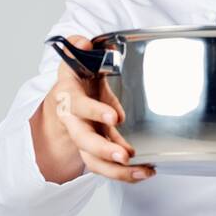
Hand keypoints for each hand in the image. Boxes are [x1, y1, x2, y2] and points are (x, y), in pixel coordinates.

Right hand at [32, 35, 156, 183]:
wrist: (71, 93)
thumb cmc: (79, 76)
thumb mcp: (78, 58)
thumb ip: (78, 47)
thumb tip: (82, 42)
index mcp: (69, 97)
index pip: (78, 106)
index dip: (94, 112)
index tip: (115, 117)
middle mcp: (74, 121)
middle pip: (83, 141)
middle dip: (104, 150)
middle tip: (125, 155)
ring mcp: (85, 138)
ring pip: (93, 160)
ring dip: (116, 170)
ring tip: (142, 171)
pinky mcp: (97, 150)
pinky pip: (107, 167)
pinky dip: (125, 173)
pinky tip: (145, 172)